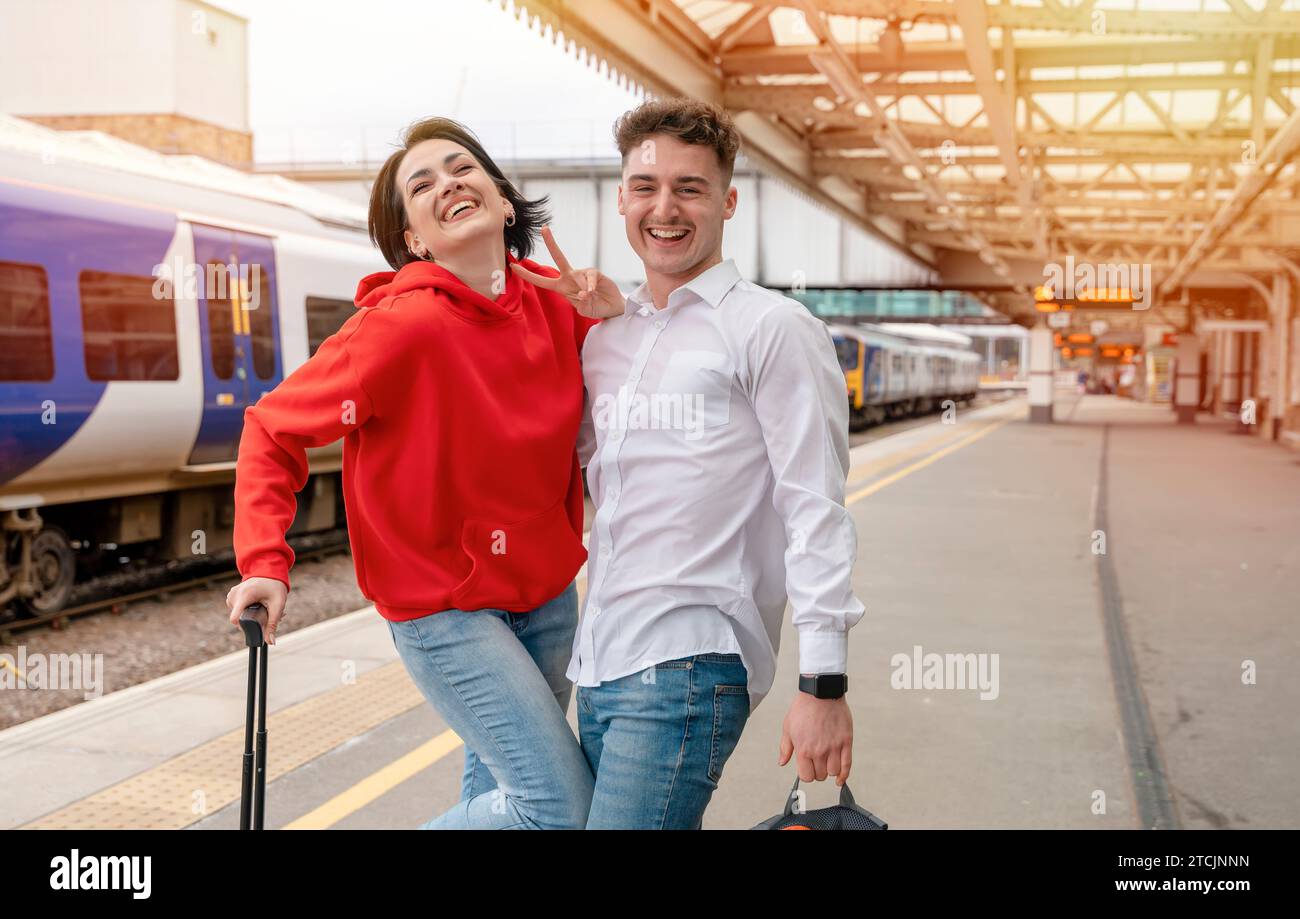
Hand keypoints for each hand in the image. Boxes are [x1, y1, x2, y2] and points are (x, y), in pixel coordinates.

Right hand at [226, 576, 287, 644]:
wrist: (269, 571)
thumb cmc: (275, 586)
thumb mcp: (278, 605)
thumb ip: (273, 624)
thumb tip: (271, 643)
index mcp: (245, 595)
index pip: (235, 618)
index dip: (243, 628)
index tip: (253, 628)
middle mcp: (235, 595)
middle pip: (240, 619)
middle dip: (254, 620)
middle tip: (268, 613)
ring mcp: (231, 595)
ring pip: (239, 615)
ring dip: (251, 615)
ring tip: (263, 607)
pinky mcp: (231, 596)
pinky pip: (237, 610)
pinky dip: (247, 610)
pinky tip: (257, 604)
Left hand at [509, 225, 624, 318]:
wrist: (611, 307)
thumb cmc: (594, 308)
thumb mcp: (584, 310)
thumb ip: (581, 304)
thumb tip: (584, 292)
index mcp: (560, 287)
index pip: (540, 280)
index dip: (527, 274)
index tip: (513, 266)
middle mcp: (569, 277)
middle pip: (558, 257)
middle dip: (551, 242)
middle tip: (544, 228)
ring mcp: (581, 273)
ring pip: (577, 277)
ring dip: (583, 290)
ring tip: (590, 297)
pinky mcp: (593, 272)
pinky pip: (589, 277)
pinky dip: (590, 286)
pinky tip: (593, 292)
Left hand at [778, 692, 852, 785]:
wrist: (821, 693)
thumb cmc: (803, 708)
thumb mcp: (788, 727)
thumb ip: (785, 748)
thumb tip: (782, 762)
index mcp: (803, 749)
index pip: (806, 776)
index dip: (806, 774)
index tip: (807, 768)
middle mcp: (819, 751)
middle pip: (820, 776)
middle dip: (817, 772)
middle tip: (816, 763)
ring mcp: (834, 747)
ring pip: (833, 772)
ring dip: (829, 770)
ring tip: (826, 762)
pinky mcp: (846, 742)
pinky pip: (847, 765)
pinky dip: (844, 776)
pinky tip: (840, 779)